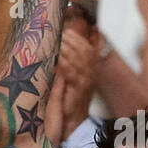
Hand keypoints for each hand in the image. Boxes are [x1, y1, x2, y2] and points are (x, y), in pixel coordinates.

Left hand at [55, 22, 99, 137]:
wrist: (73, 117)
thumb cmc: (70, 96)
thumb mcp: (71, 76)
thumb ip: (69, 61)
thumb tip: (59, 46)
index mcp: (90, 67)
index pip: (87, 47)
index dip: (77, 37)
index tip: (66, 29)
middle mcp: (91, 72)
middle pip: (84, 50)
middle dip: (72, 40)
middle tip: (59, 32)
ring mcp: (87, 80)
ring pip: (79, 60)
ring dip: (67, 49)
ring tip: (57, 41)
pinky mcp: (80, 89)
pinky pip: (72, 73)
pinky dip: (64, 63)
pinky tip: (57, 58)